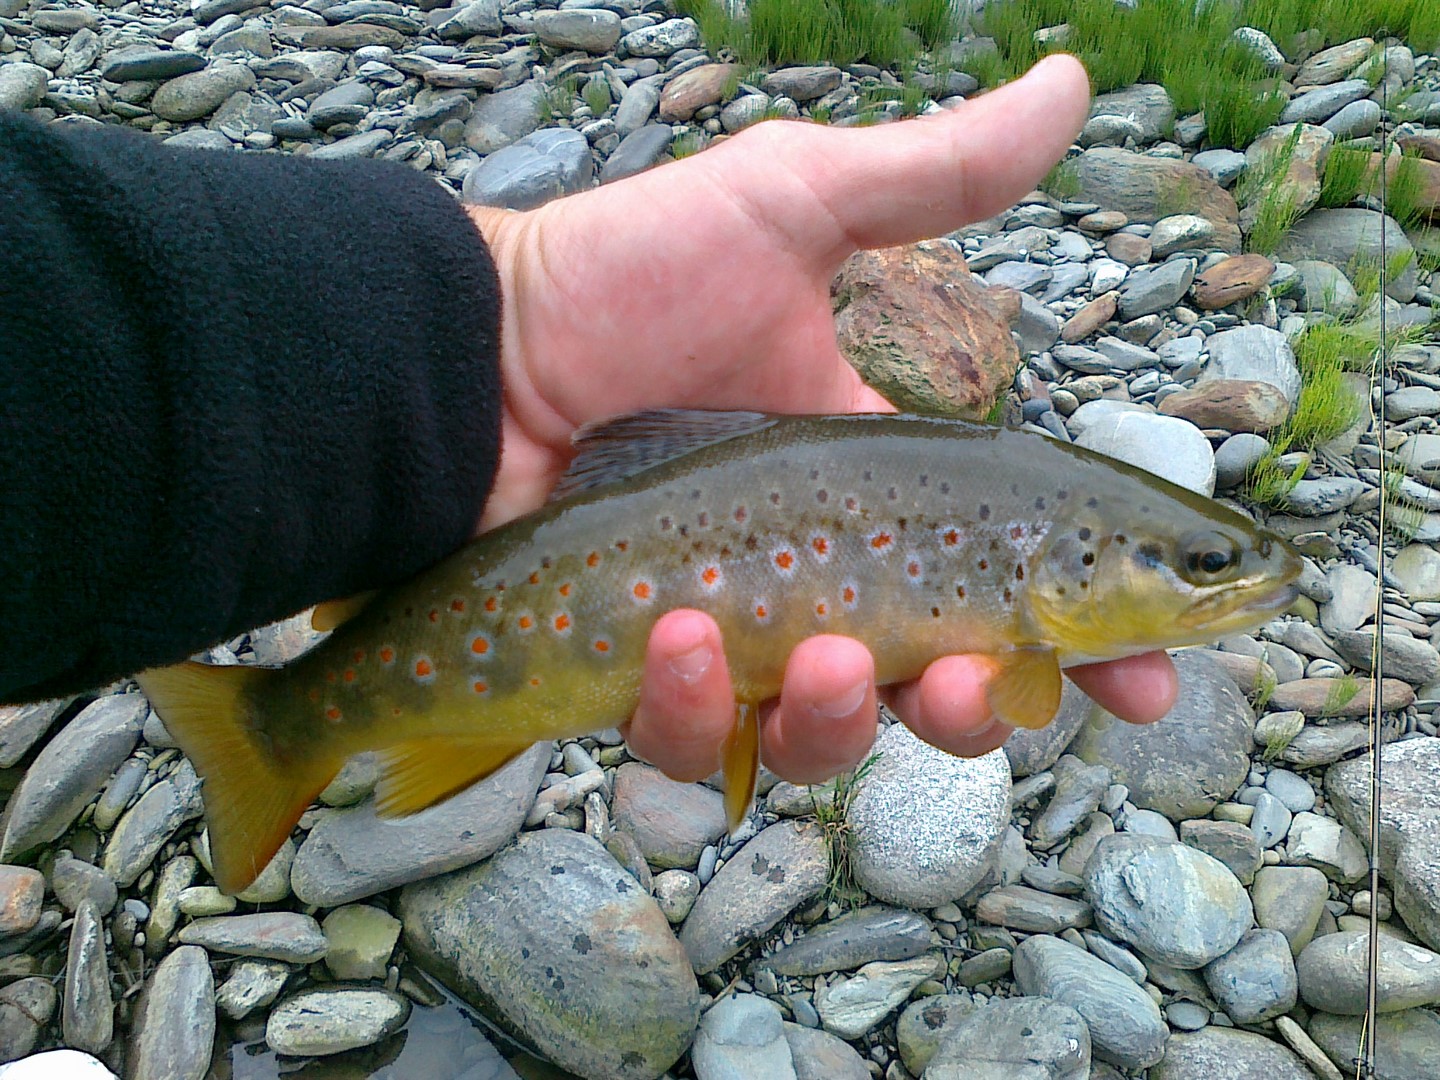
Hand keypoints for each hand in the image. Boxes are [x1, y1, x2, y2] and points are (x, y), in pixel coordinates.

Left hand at [465, 54, 1177, 785]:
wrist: (470, 354)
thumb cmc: (625, 279)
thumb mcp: (788, 205)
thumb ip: (932, 174)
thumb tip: (1068, 81)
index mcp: (879, 486)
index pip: (1016, 587)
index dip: (1096, 648)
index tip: (1153, 682)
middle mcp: (822, 577)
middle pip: (937, 698)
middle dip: (978, 714)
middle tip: (975, 687)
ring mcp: (732, 641)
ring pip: (825, 742)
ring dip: (841, 719)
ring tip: (820, 656)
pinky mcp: (642, 681)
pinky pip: (697, 746)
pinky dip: (699, 712)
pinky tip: (679, 641)